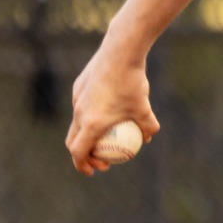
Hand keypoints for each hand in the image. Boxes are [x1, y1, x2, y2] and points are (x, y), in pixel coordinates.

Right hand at [65, 44, 159, 175]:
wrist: (119, 53)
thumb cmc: (133, 83)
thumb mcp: (145, 109)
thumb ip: (148, 127)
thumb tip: (149, 138)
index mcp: (91, 123)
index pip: (79, 151)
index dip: (83, 164)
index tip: (95, 169)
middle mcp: (79, 112)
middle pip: (73, 139)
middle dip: (82, 154)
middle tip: (99, 159)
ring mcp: (77, 98)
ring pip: (77, 121)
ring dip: (87, 132)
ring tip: (105, 135)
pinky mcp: (79, 86)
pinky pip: (83, 104)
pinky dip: (91, 113)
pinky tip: (109, 107)